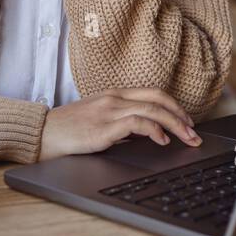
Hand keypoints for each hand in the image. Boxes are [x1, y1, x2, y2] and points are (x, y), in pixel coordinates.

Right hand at [38, 88, 201, 160]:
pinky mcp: (103, 128)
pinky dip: (155, 131)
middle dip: (181, 115)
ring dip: (176, 125)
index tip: (188, 122)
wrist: (40, 134)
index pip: (153, 93)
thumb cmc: (67, 131)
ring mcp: (109, 111)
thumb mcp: (98, 121)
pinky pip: (138, 123)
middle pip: (158, 98)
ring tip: (187, 139)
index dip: (175, 106)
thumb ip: (121, 124)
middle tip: (195, 132)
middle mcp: (114, 98)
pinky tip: (162, 142)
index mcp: (113, 94)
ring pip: (153, 110)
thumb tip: (146, 134)